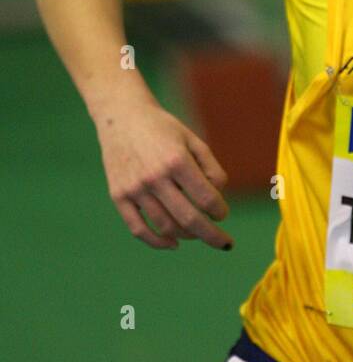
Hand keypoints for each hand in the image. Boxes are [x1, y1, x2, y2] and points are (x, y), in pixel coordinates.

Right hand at [96, 102, 233, 250]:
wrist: (121, 117)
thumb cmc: (163, 130)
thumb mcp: (193, 140)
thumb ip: (211, 168)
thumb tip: (218, 199)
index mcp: (177, 161)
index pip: (206, 198)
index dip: (220, 211)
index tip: (222, 213)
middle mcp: (155, 177)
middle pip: (189, 219)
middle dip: (212, 236)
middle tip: (225, 243)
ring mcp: (134, 188)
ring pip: (166, 227)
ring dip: (188, 236)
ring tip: (197, 234)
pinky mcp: (119, 196)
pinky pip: (138, 229)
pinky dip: (157, 242)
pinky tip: (173, 244)